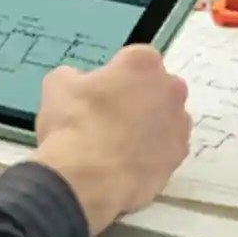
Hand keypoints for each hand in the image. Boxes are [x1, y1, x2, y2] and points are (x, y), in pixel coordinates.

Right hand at [30, 45, 190, 236]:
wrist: (87, 177)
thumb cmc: (73, 122)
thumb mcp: (58, 85)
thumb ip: (77, 77)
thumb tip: (82, 85)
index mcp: (143, 62)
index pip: (134, 60)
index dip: (115, 75)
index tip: (99, 91)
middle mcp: (171, 89)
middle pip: (157, 88)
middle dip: (138, 97)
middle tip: (108, 116)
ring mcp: (179, 126)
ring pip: (165, 120)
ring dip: (147, 126)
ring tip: (115, 145)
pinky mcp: (178, 159)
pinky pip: (164, 150)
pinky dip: (149, 155)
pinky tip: (123, 165)